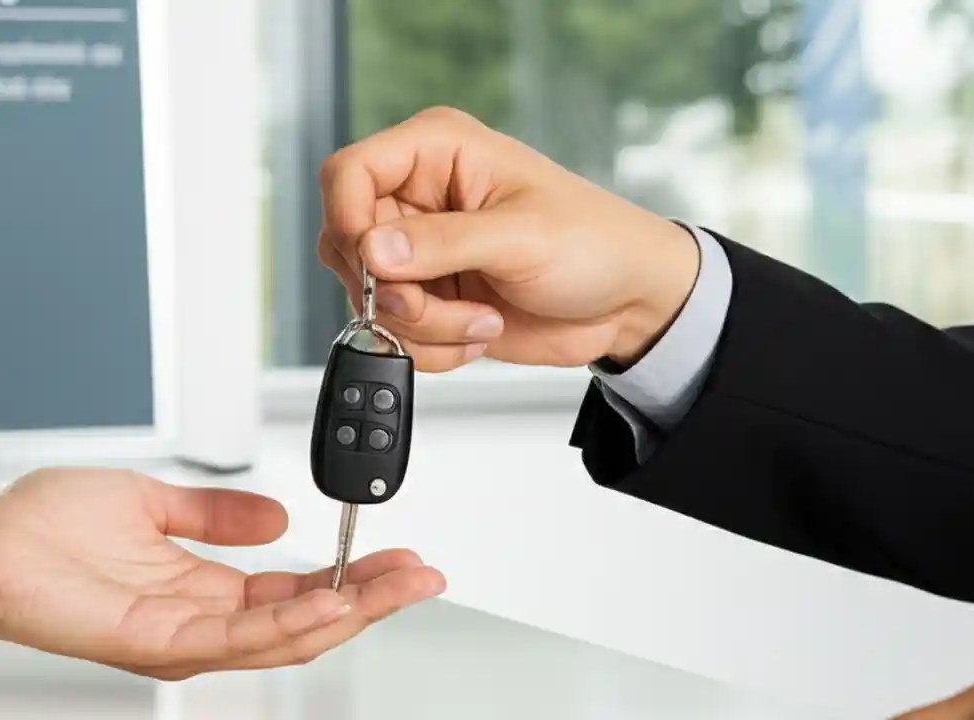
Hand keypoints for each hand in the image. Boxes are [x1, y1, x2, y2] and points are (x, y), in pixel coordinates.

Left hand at [0, 468, 444, 677]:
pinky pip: (238, 638)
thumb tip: (275, 517)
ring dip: (350, 613)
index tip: (396, 556)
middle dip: (372, 600)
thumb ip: (217, 515)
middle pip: (306, 621)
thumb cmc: (45, 529)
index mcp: (203, 588)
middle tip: (424, 576)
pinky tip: (334, 605)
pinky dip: (293, 625)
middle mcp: (200, 621)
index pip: (296, 593)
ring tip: (400, 588)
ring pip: (286, 637)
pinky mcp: (157, 642)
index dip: (353, 578)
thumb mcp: (155, 504)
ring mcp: (182, 637)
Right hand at [318, 106, 699, 371]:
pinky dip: (430, 346)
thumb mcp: (522, 236)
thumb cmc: (595, 243)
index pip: (349, 173)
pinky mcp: (429, 298)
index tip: (375, 263)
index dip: (347, 218)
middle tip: (446, 304)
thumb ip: (443, 242)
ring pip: (367, 297)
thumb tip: (373, 250)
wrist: (626, 302)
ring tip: (481, 318)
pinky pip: (392, 332)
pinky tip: (478, 331)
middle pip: (347, 245)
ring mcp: (419, 252)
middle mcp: (418, 198)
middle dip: (394, 290)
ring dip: (421, 325)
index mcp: (437, 152)